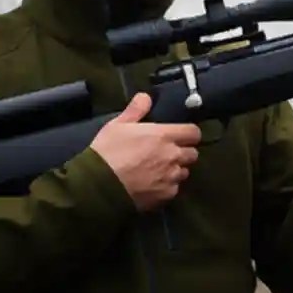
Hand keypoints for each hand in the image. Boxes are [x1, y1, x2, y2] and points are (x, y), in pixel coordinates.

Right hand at [89, 92, 200, 211]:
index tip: (180, 135)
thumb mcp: (118, 125)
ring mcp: (171, 177)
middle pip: (192, 154)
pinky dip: (167, 187)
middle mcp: (173, 155)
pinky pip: (174, 189)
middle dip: (183, 152)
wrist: (99, 184)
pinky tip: (153, 186)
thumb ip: (136, 110)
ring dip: (176, 170)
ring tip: (160, 171)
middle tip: (167, 153)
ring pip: (184, 172)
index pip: (194, 133)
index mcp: (164, 135)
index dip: (188, 134)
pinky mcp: (166, 195)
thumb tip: (146, 97)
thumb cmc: (108, 151)